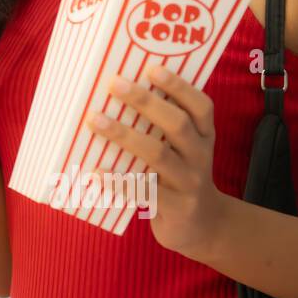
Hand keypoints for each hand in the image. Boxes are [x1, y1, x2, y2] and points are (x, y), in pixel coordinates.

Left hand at [86, 65, 228, 262]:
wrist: (203, 227)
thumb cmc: (179, 176)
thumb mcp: (183, 150)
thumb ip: (162, 127)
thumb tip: (115, 94)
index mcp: (203, 136)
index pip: (201, 106)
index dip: (179, 86)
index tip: (152, 69)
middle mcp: (200, 156)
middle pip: (177, 124)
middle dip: (145, 102)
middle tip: (114, 84)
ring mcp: (189, 183)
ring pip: (158, 155)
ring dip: (123, 135)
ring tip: (94, 120)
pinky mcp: (175, 208)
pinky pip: (143, 191)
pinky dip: (117, 181)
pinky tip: (94, 172)